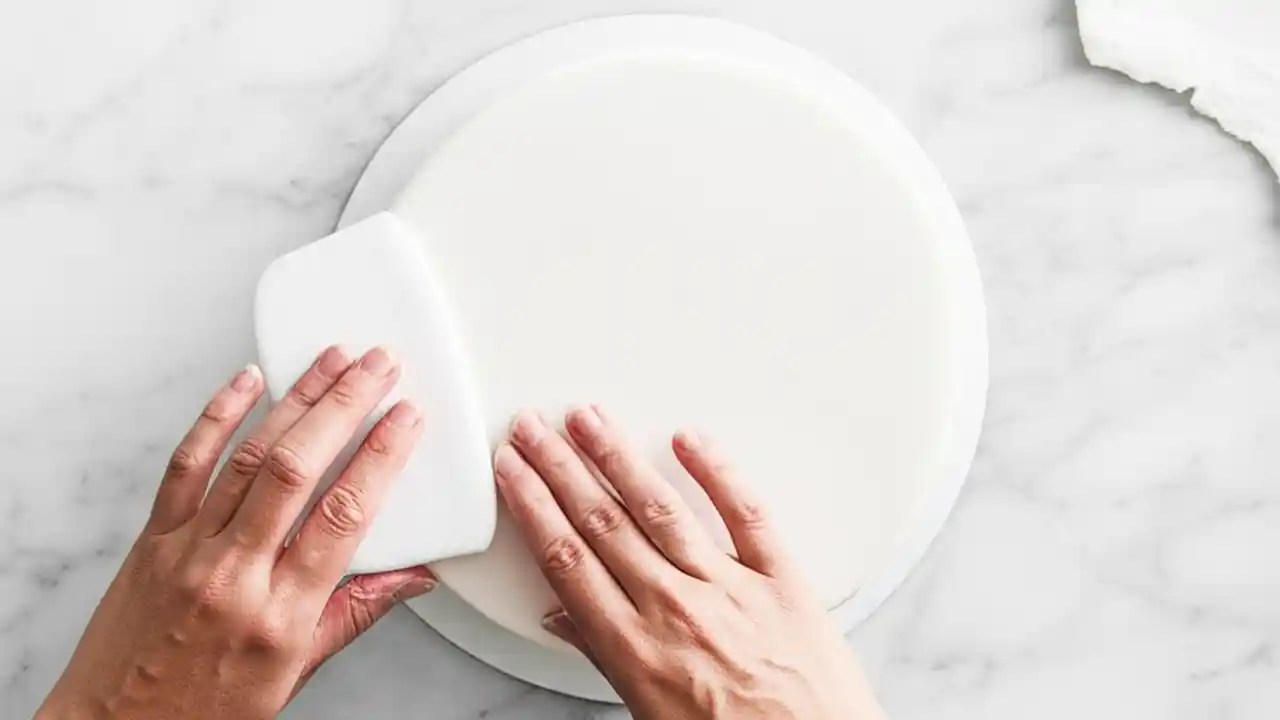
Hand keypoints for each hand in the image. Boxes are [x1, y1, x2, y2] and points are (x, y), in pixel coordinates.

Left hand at [38, 346, 434, 719]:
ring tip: (331, 359)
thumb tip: (412, 576)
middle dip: (346, 405)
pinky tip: (248, 381)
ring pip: (249, 456)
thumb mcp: (298, 672)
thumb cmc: (205, 710)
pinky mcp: (154, 536)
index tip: (407, 419)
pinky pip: (188, 463)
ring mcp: (189, 548)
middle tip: (379, 365)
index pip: (345, 515)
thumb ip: (356, 612)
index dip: (383, 456)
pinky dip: (218, 415)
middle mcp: (234, 573)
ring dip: (297, 399)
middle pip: (298, 469)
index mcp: (281, 613)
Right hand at [493, 407, 885, 719]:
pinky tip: (687, 437)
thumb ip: (603, 655)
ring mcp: (729, 587)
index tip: (512, 471)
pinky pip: (746, 512)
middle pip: (601, 522)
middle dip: (558, 467)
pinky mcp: (782, 578)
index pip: (566, 558)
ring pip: (659, 507)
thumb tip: (562, 616)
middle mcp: (675, 608)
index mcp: (635, 648)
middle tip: (531, 427)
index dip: (532, 505)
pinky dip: (717, 471)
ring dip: (616, 456)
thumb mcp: (648, 714)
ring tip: (587, 418)